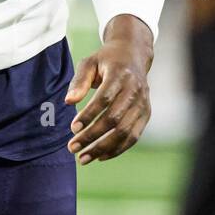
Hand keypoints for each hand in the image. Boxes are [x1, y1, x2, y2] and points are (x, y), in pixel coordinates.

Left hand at [65, 15, 152, 163]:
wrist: (133, 56)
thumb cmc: (105, 61)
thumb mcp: (89, 63)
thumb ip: (78, 81)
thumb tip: (68, 102)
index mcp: (120, 74)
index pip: (104, 99)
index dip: (89, 115)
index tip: (72, 129)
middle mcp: (135, 90)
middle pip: (114, 119)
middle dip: (92, 136)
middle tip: (72, 148)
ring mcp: (143, 103)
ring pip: (125, 132)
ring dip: (103, 148)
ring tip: (83, 158)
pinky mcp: (146, 114)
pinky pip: (133, 137)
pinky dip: (117, 149)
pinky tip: (100, 156)